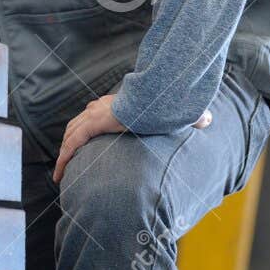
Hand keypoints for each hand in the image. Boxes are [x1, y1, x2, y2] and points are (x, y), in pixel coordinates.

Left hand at [52, 94, 211, 183]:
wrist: (158, 96)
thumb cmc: (168, 102)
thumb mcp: (178, 112)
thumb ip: (191, 117)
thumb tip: (209, 120)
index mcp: (116, 105)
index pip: (95, 116)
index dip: (88, 128)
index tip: (85, 141)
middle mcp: (100, 109)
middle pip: (77, 126)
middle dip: (70, 143)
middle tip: (66, 162)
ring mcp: (94, 116)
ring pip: (70, 137)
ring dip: (64, 155)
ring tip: (60, 174)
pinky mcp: (92, 124)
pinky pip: (72, 144)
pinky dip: (64, 159)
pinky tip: (60, 173)